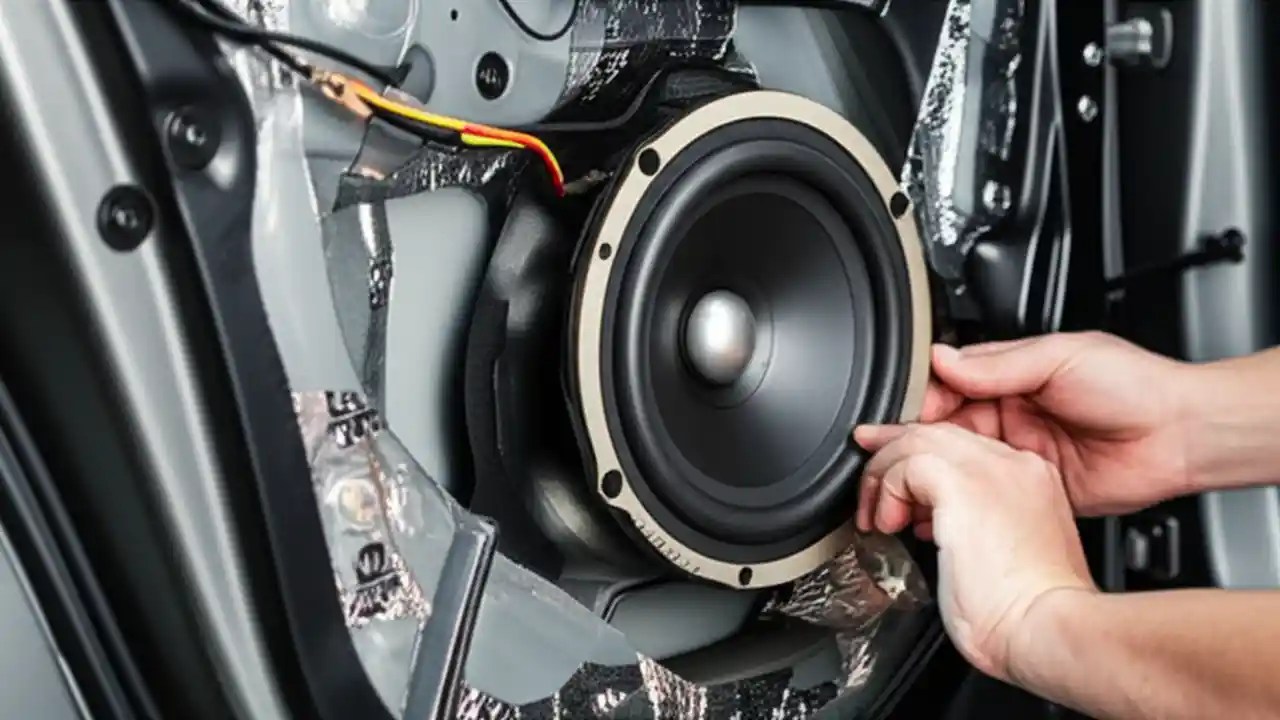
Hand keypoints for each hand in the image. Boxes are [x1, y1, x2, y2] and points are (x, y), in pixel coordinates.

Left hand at [854, 423, 1095, 680]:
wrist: (1045, 628)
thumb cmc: (1025, 613)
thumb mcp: (997, 554)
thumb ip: (968, 524)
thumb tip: (926, 520)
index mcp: (1030, 480)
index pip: (963, 446)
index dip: (921, 453)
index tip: (894, 472)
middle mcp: (1015, 465)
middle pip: (939, 433)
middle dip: (892, 446)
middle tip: (865, 463)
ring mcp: (992, 470)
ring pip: (918, 441)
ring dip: (883, 475)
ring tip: (873, 514)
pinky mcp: (964, 486)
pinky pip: (907, 465)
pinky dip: (887, 490)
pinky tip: (887, 524)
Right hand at [900, 332, 1194, 516]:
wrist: (1181, 435)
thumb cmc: (1135, 385)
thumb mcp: (1059, 357)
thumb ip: (998, 363)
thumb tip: (943, 358)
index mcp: (1011, 377)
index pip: (949, 387)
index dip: (921, 403)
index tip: (901, 417)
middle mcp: (1011, 416)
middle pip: (946, 429)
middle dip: (915, 443)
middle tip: (889, 456)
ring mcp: (1021, 454)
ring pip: (961, 465)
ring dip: (933, 475)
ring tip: (905, 486)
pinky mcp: (1033, 489)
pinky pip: (989, 497)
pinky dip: (963, 503)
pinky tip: (940, 508)